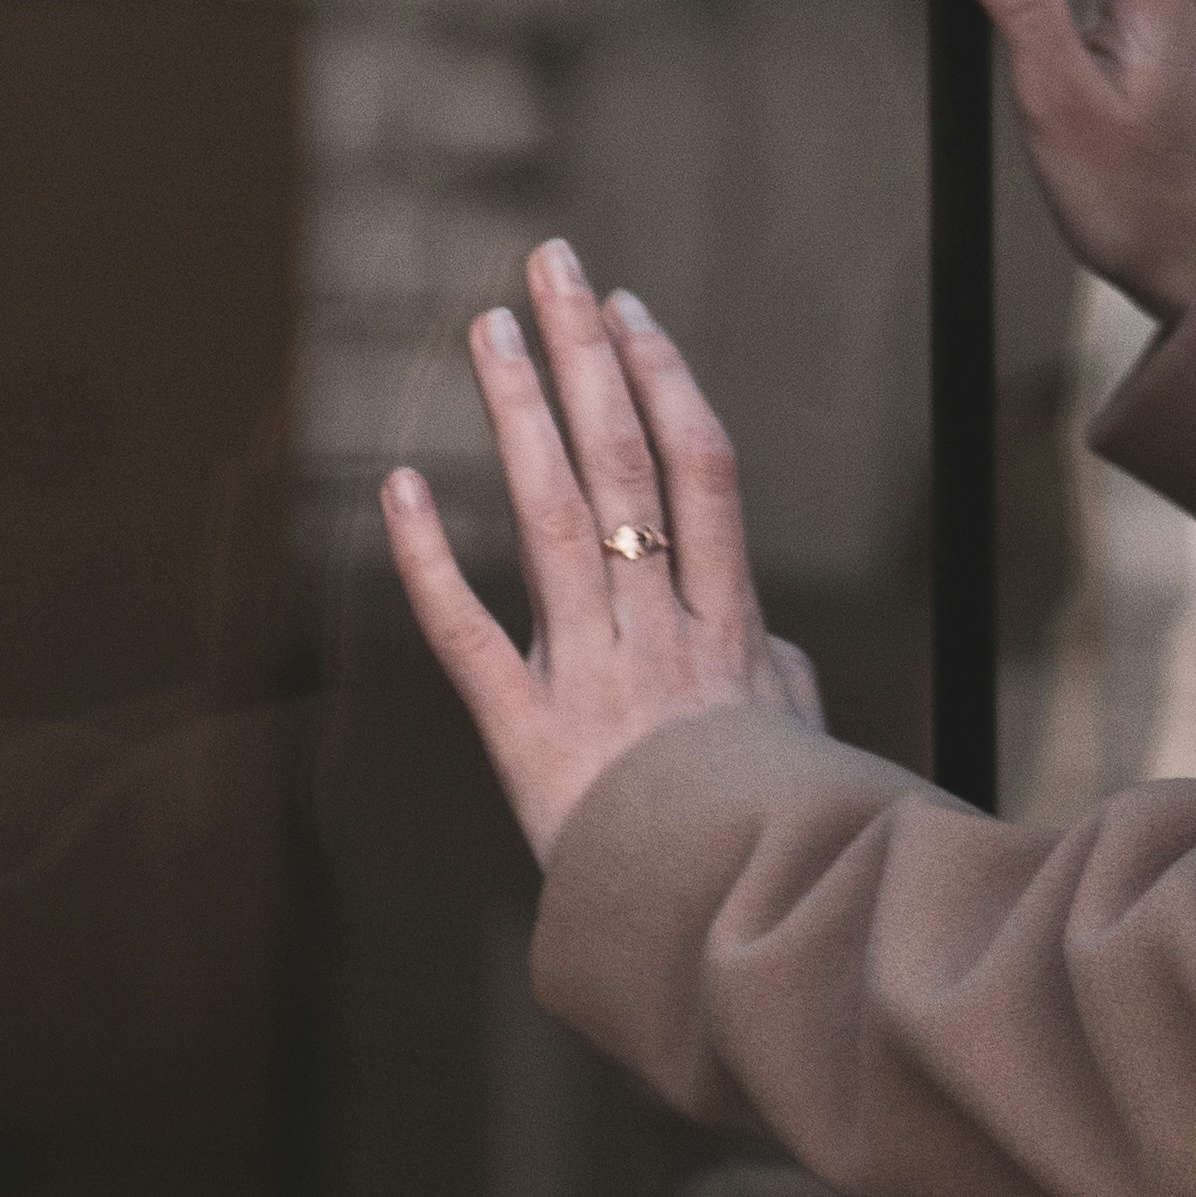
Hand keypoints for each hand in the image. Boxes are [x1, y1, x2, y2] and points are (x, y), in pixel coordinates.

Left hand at [383, 244, 825, 870]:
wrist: (732, 931)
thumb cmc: (778, 837)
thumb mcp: (798, 742)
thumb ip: (774, 677)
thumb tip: (768, 645)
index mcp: (727, 621)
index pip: (699, 464)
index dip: (664, 375)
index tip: (628, 308)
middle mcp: (658, 626)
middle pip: (624, 459)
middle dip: (585, 353)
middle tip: (552, 265)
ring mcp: (590, 675)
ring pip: (553, 515)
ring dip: (518, 411)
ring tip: (485, 327)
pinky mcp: (522, 737)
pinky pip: (467, 635)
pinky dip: (428, 558)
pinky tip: (396, 485)